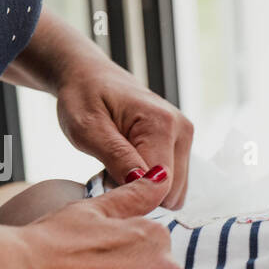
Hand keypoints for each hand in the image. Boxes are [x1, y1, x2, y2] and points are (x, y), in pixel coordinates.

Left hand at [53, 57, 193, 209]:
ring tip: (119, 167)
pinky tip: (131, 167)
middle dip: (140, 191)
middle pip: (171, 191)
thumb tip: (143, 183)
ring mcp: (185, 138)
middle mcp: (182, 131)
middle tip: (109, 172)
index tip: (105, 180)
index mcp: (162, 124)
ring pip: (174, 191)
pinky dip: (151, 183)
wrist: (90, 76)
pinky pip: (173, 182)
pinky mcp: (181, 145)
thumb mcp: (86, 128)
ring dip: (146, 189)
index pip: (160, 184)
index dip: (131, 193)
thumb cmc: (83, 97)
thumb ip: (116, 156)